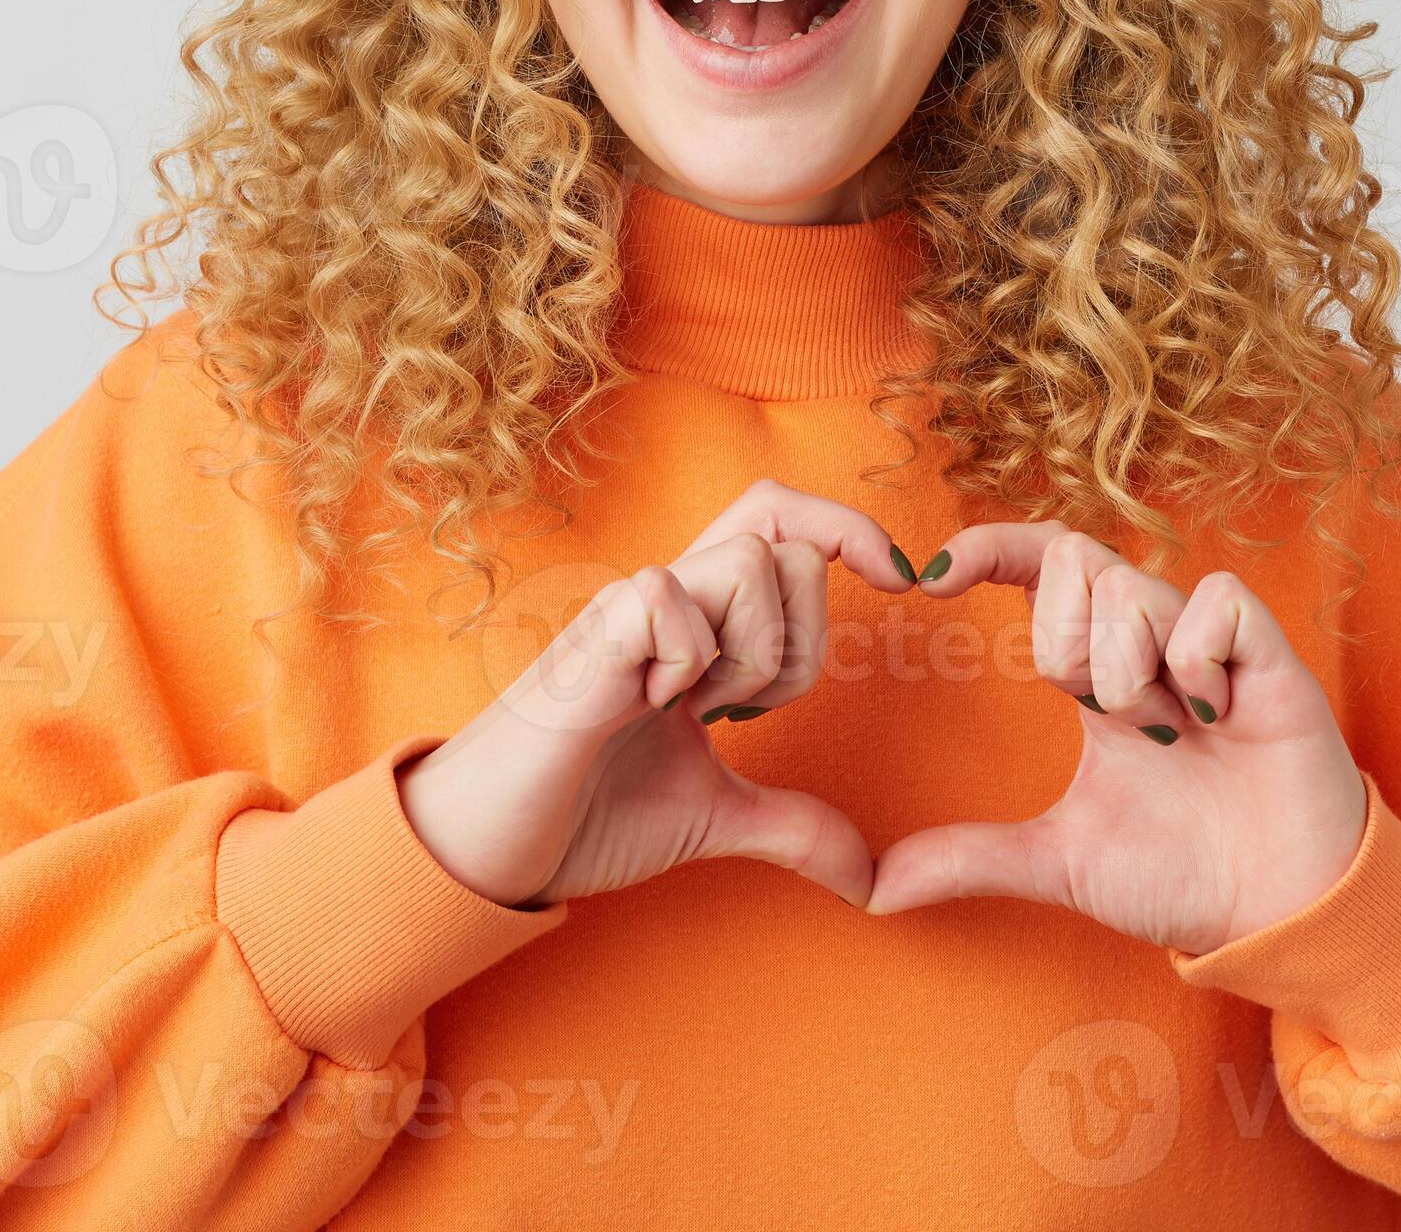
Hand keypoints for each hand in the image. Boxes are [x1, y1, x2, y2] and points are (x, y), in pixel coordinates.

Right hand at [396, 480, 915, 910]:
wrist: (494, 848)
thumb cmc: (586, 813)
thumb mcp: (714, 819)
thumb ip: (791, 826)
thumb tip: (870, 878)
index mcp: (699, 625)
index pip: (784, 523)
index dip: (851, 530)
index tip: (906, 585)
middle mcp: (668, 600)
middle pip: (784, 535)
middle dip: (803, 635)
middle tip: (745, 711)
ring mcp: (629, 612)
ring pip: (748, 561)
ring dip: (749, 653)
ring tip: (691, 713)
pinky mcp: (593, 639)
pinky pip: (671, 605)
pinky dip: (684, 666)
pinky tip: (644, 711)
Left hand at [865, 523, 1367, 955]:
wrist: (1277, 916)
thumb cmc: (1180, 877)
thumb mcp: (1058, 863)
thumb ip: (971, 858)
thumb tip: (874, 890)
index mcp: (1098, 673)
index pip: (1039, 568)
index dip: (987, 550)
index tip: (930, 578)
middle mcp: (1151, 643)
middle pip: (1076, 558)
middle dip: (1063, 635)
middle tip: (1097, 712)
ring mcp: (1212, 646)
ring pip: (1133, 585)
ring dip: (1128, 668)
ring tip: (1167, 732)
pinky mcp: (1271, 658)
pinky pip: (1214, 605)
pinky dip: (1197, 661)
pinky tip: (1215, 717)